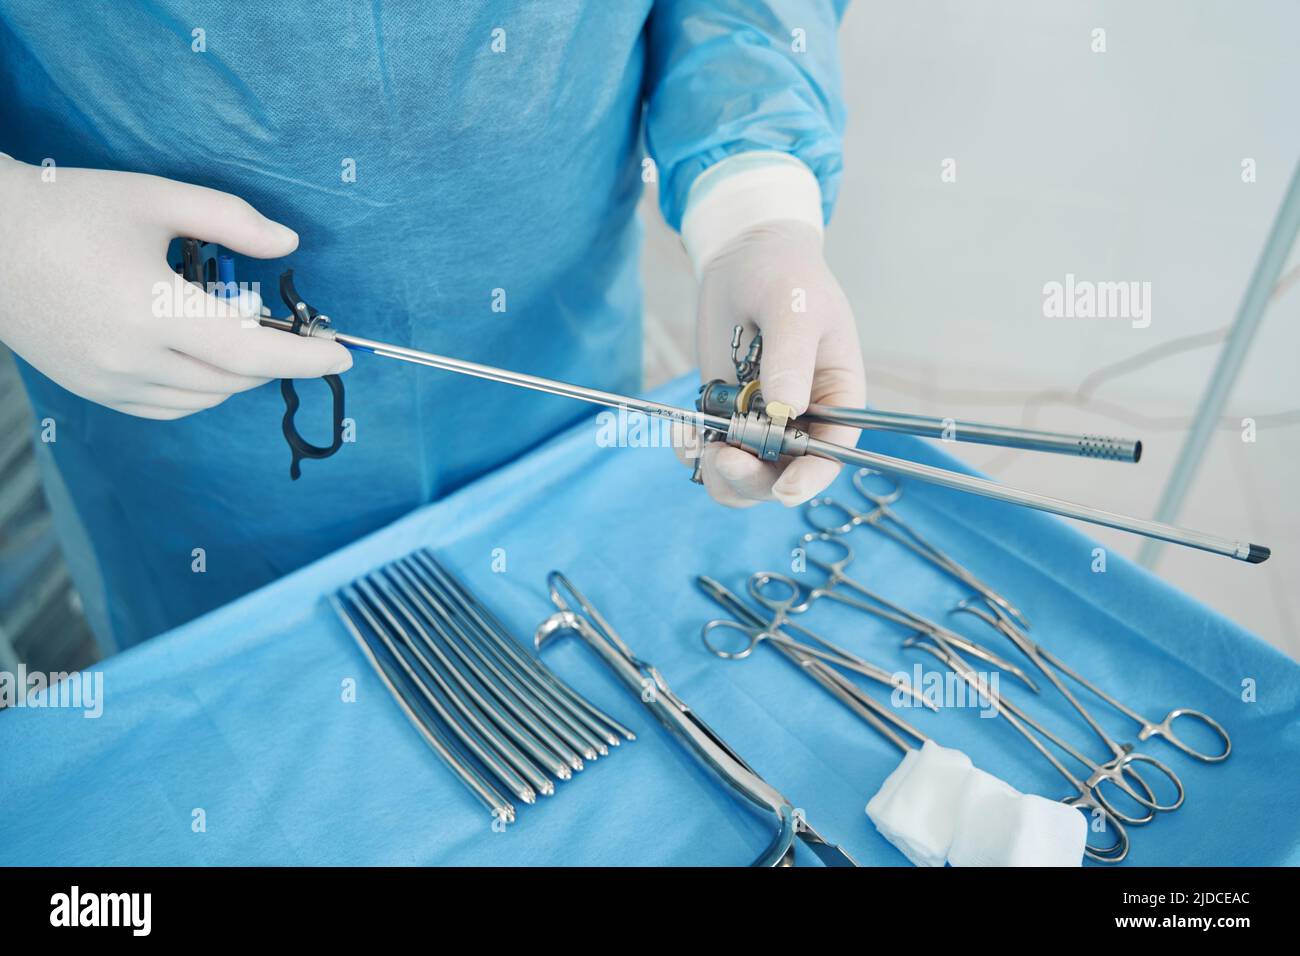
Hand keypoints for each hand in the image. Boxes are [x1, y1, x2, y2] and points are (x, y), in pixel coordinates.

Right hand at [0, 155, 349, 418]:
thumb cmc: (66, 208)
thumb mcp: (155, 198)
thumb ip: (230, 219)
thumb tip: (289, 243)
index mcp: (150, 310)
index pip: (252, 354)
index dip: (305, 358)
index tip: (345, 354)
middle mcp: (131, 359)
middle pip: (233, 380)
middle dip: (274, 358)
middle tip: (291, 328)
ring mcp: (108, 383)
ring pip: (204, 399)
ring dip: (238, 373)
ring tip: (240, 330)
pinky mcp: (92, 392)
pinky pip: (169, 408)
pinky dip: (201, 390)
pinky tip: (203, 356)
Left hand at [685, 219, 865, 506]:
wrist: (744, 259)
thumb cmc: (784, 274)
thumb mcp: (793, 308)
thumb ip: (790, 356)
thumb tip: (785, 409)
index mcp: (837, 400)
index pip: (833, 453)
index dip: (812, 478)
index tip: (785, 490)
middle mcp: (802, 420)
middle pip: (784, 476)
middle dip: (753, 477)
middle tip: (722, 456)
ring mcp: (761, 423)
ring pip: (744, 478)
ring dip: (719, 473)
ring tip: (697, 441)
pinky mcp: (724, 418)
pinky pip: (710, 456)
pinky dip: (693, 452)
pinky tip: (682, 429)